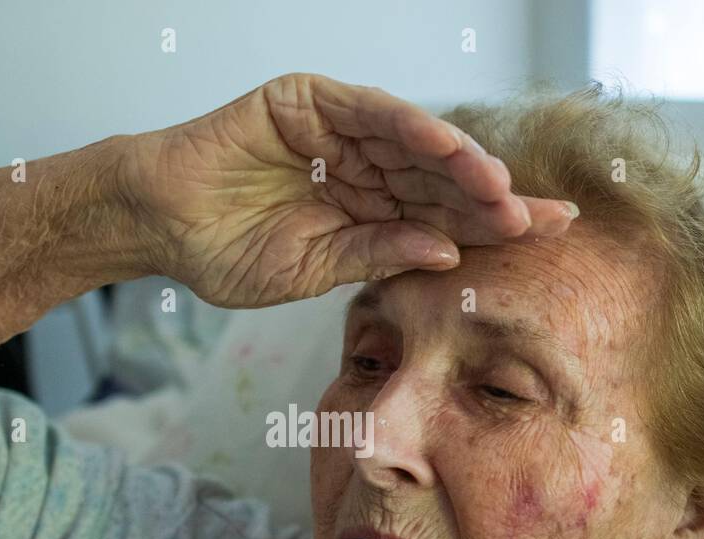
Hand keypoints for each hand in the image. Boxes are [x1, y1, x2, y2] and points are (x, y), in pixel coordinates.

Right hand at [121, 72, 575, 308]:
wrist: (156, 224)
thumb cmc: (224, 253)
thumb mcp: (310, 271)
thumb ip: (375, 255)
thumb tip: (445, 252)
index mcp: (367, 213)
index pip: (442, 216)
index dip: (492, 224)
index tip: (547, 235)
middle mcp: (362, 169)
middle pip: (440, 181)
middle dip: (491, 198)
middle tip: (541, 219)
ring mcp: (337, 133)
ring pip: (413, 145)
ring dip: (459, 166)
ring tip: (501, 191)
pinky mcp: (308, 102)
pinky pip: (368, 111)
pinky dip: (408, 126)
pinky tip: (448, 149)